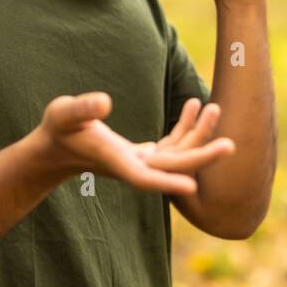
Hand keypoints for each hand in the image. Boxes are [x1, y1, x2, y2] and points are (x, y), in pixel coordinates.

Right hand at [30, 91, 233, 195]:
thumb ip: (82, 108)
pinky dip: (185, 129)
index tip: (192, 185)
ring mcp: (140, 163)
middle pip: (173, 169)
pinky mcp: (143, 155)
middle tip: (231, 145)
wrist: (54, 147)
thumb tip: (104, 102)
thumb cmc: (58, 128)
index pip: (146, 178)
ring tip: (214, 108)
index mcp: (117, 162)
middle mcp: (133, 167)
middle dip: (201, 157)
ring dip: (198, 136)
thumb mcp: (64, 113)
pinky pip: (172, 146)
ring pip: (177, 156)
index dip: (168, 182)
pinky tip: (194, 107)